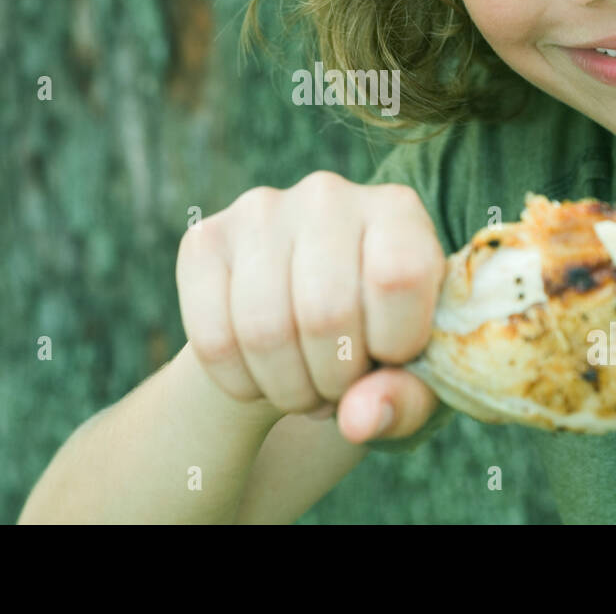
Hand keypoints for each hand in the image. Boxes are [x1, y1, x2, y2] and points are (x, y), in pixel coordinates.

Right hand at [177, 171, 444, 442]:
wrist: (303, 317)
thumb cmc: (375, 339)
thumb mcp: (412, 374)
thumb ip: (404, 400)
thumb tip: (355, 421)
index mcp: (397, 210)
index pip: (399, 276)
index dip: (396, 343)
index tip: (392, 356)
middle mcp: (327, 195)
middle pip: (326, 312)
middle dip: (334, 381)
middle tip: (339, 388)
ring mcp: (259, 211)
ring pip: (265, 331)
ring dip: (288, 389)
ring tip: (305, 388)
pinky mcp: (204, 240)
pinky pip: (213, 338)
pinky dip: (240, 384)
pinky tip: (262, 377)